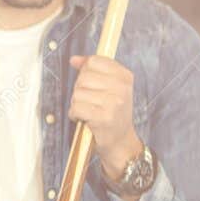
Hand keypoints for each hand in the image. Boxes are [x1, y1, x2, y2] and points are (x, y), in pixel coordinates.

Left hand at [68, 54, 140, 182]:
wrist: (120, 140)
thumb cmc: (111, 112)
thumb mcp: (109, 87)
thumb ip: (92, 70)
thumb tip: (74, 59)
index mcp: (125, 76)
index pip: (94, 61)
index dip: (85, 72)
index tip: (90, 83)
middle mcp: (122, 88)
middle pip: (83, 78)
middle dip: (79, 90)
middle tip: (90, 101)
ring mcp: (114, 103)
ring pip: (78, 93)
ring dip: (76, 104)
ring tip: (88, 111)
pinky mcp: (103, 118)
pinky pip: (76, 108)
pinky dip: (74, 114)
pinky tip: (84, 118)